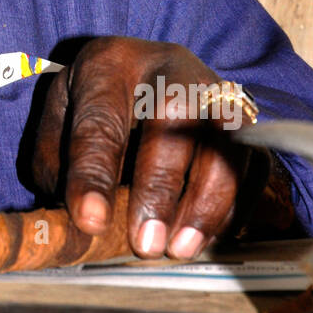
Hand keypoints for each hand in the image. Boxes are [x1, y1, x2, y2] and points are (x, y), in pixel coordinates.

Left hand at [32, 36, 249, 258]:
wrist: (144, 68)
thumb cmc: (96, 102)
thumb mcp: (59, 119)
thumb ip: (59, 164)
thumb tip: (81, 222)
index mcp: (109, 64)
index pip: (101, 120)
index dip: (94, 175)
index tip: (91, 223)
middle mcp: (168, 67)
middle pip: (175, 118)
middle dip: (160, 187)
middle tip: (146, 244)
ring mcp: (214, 89)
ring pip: (226, 140)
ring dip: (206, 203)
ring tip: (179, 248)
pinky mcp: (245, 118)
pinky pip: (253, 163)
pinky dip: (233, 206)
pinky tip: (206, 236)